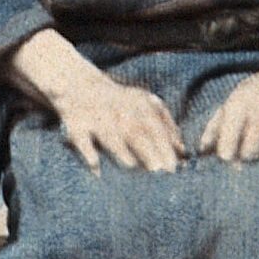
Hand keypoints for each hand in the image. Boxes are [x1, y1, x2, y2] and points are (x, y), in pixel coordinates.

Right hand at [3, 29, 187, 172]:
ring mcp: (96, 118)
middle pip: (136, 134)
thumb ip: (166, 123)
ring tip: (133, 169)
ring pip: (111, 138)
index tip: (173, 168)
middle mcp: (117, 111)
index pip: (154, 128)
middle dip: (149, 154)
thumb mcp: (145, 102)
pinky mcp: (76, 125)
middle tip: (158, 174)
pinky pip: (83, 142)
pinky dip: (89, 156)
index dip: (164, 148)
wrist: (79, 85)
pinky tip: (98, 171)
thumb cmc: (119, 100)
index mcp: (136, 105)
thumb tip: (181, 149)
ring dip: (122, 154)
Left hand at [199, 55, 258, 170]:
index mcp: (240, 103)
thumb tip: (201, 153)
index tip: (231, 159)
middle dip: (252, 159)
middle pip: (253, 147)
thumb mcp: (234, 102)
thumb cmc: (257, 93)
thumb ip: (216, 128)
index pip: (228, 139)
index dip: (227, 154)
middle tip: (254, 161)